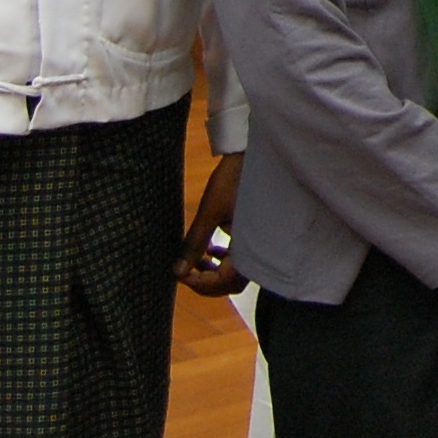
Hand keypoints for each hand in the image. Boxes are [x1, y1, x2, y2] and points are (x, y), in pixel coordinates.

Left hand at [177, 152, 246, 295]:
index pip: (223, 282)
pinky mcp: (256, 232)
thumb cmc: (234, 180)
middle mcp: (257, 249)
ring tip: (194, 261)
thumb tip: (178, 271)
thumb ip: (194, 243)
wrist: (257, 154)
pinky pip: (240, 257)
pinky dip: (223, 258)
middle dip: (206, 281)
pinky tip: (211, 248)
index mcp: (249, 247)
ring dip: (214, 271)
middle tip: (185, 271)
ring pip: (235, 271)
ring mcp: (259, 241)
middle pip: (231, 283)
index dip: (199, 283)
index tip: (179, 274)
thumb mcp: (209, 212)